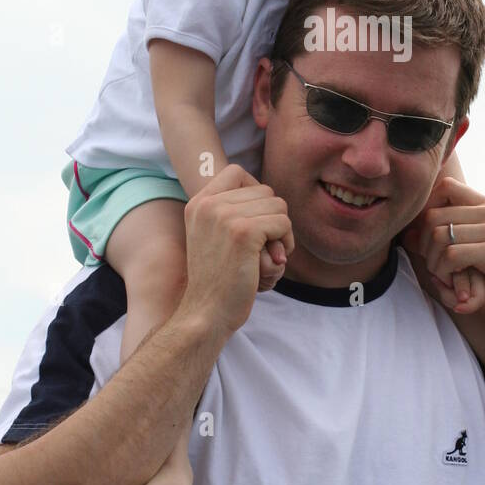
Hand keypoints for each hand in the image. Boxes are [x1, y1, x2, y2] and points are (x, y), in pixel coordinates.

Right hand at [183, 165, 293, 335]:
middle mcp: (209, 204)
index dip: (255, 192)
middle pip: (264, 190)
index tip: (255, 218)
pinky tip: (274, 260)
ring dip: (282, 230)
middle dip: (273, 216)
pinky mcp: (244, 232)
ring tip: (270, 253)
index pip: (236, 172)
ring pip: (278, 205)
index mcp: (198, 203)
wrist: (206, 312)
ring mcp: (225, 216)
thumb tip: (271, 196)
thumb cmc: (217, 279)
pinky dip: (286, 242)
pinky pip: (283, 223)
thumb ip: (228, 211)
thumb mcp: (211, 236)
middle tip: (266, 244)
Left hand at [404, 175, 484, 325]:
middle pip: (433, 215)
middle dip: (424, 246)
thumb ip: (451, 236)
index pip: (444, 187)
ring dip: (433, 263)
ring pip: (438, 235)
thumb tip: (407, 235)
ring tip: (445, 278)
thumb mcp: (479, 249)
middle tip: (435, 268)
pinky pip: (451, 254)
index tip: (429, 240)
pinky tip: (455, 284)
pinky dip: (444, 272)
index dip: (427, 211)